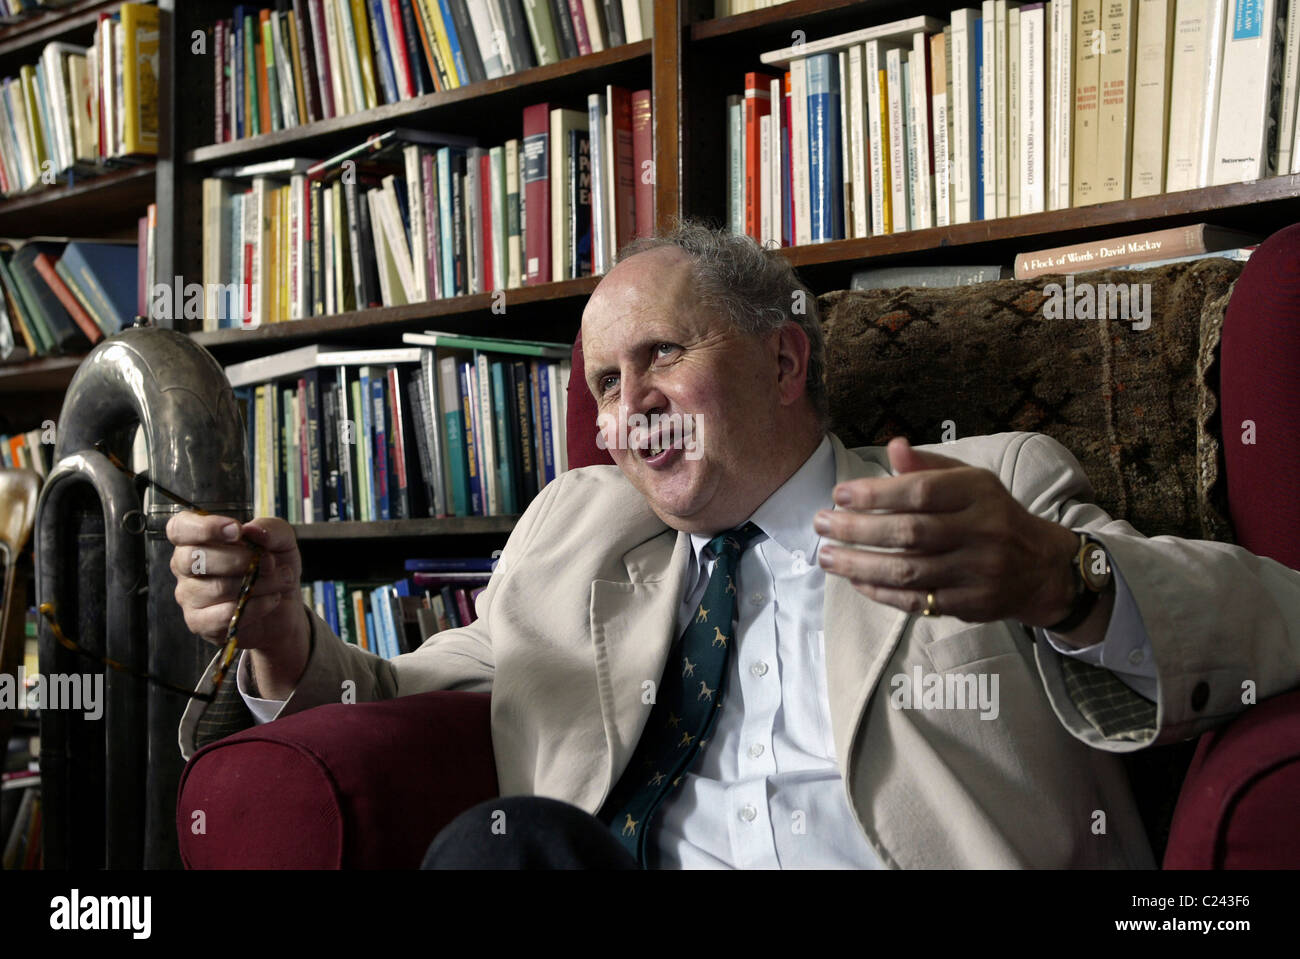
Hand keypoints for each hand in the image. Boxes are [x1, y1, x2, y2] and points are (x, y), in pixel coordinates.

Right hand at [166, 512, 307, 654]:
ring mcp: (189, 595)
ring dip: (257, 583)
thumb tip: (252, 530)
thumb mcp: (282, 541)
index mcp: (198, 538)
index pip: (180, 528)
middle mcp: (185, 566)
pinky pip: (223, 614)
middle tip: (270, 562)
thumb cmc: (274, 567)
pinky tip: (272, 599)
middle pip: (195, 558)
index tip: (237, 531)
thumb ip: (271, 529)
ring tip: (280, 581)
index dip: (205, 527)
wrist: (284, 608)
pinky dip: (255, 606)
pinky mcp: (199, 622)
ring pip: (216, 588)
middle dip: (240, 559)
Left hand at [813, 437, 1078, 625]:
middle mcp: (981, 531)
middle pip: (909, 533)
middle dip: (857, 530)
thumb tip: (893, 446)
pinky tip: (856, 581)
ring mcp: (977, 571)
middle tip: (820, 525)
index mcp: (979, 493)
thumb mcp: (970, 481)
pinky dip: (882, 592)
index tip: (839, 494)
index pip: (921, 491)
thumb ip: (928, 466)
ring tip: (827, 557)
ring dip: (860, 565)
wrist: (1040, 567)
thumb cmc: (990, 515)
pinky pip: (918, 600)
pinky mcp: (971, 604)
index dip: (876, 494)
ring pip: (909, 571)